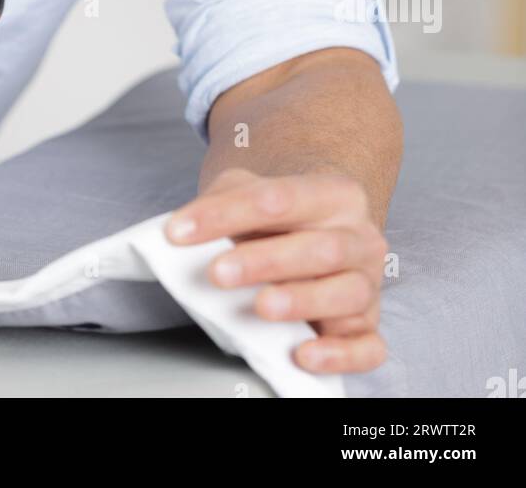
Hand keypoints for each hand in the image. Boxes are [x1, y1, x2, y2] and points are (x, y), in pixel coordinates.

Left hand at [166, 166, 387, 374]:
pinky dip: (339, 355)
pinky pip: (368, 348)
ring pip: (348, 295)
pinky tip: (304, 354)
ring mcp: (367, 284)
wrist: (317, 228)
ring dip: (301, 301)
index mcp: (335, 193)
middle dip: (266, 261)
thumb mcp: (248, 191)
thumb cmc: (280, 215)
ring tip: (260, 307)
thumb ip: (221, 203)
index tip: (179, 232)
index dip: (227, 214)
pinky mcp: (367, 328)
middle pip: (321, 249)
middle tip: (218, 272)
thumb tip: (182, 230)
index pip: (281, 198)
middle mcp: (360, 238)